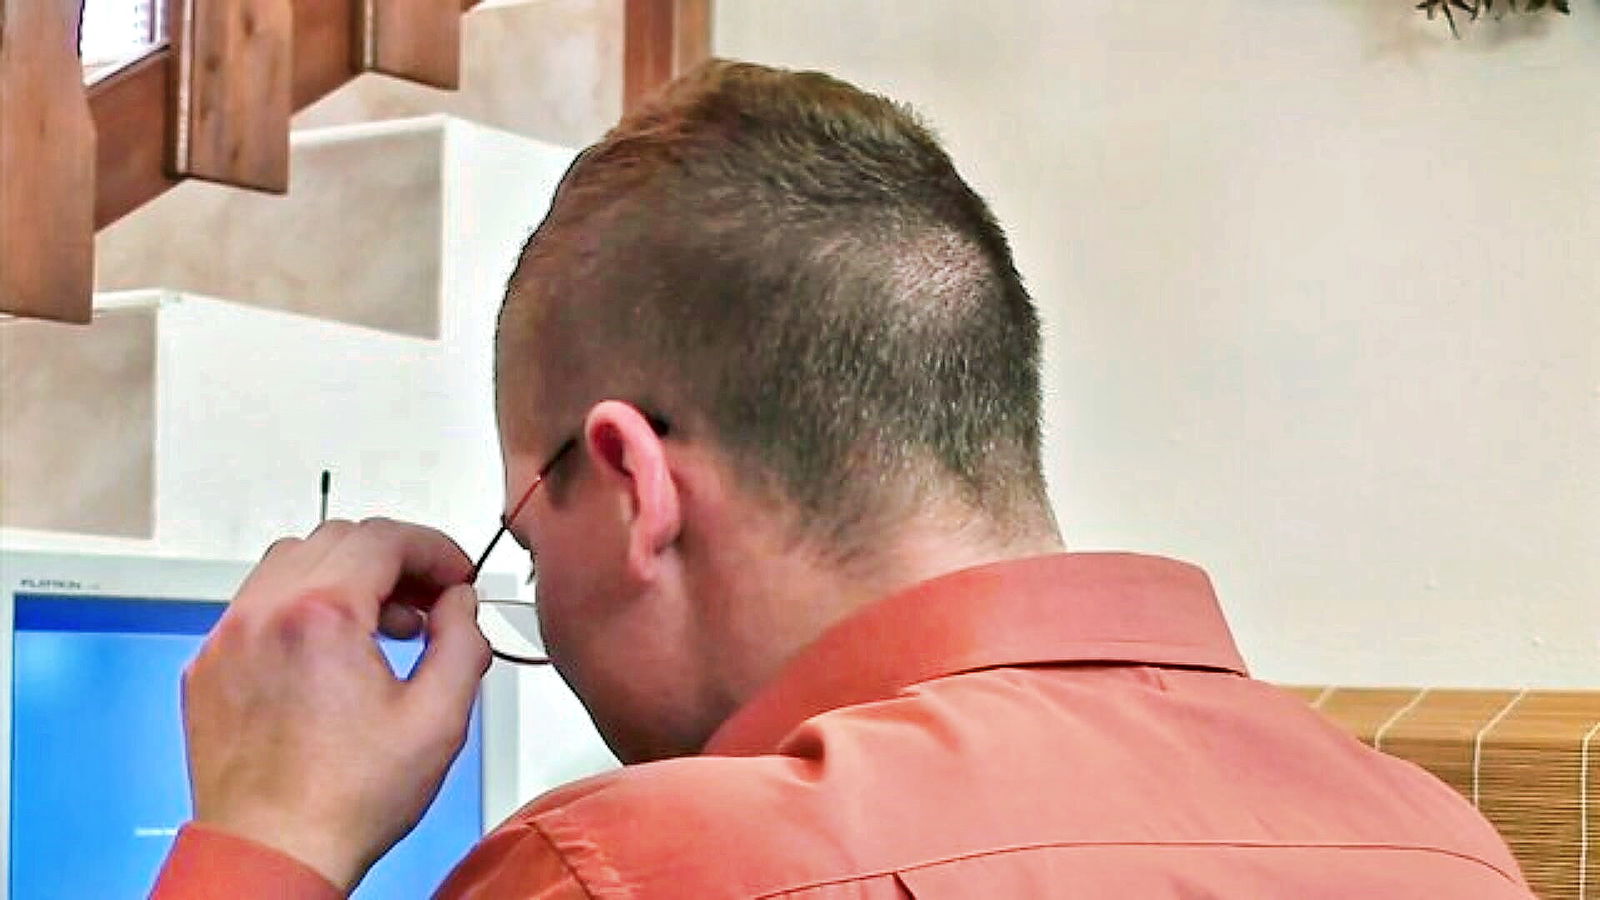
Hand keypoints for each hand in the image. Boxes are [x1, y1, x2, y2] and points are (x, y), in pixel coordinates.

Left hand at [181, 518, 490, 891]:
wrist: (272, 853)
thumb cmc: (345, 801)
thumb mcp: (438, 718)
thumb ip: (461, 642)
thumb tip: (459, 604)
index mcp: (320, 615)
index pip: (384, 538)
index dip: (433, 549)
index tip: (455, 576)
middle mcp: (264, 612)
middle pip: (338, 539)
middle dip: (394, 559)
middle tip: (428, 599)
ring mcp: (228, 637)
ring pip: (292, 561)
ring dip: (346, 576)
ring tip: (381, 625)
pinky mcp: (209, 665)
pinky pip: (258, 603)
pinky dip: (301, 605)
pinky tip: (331, 652)